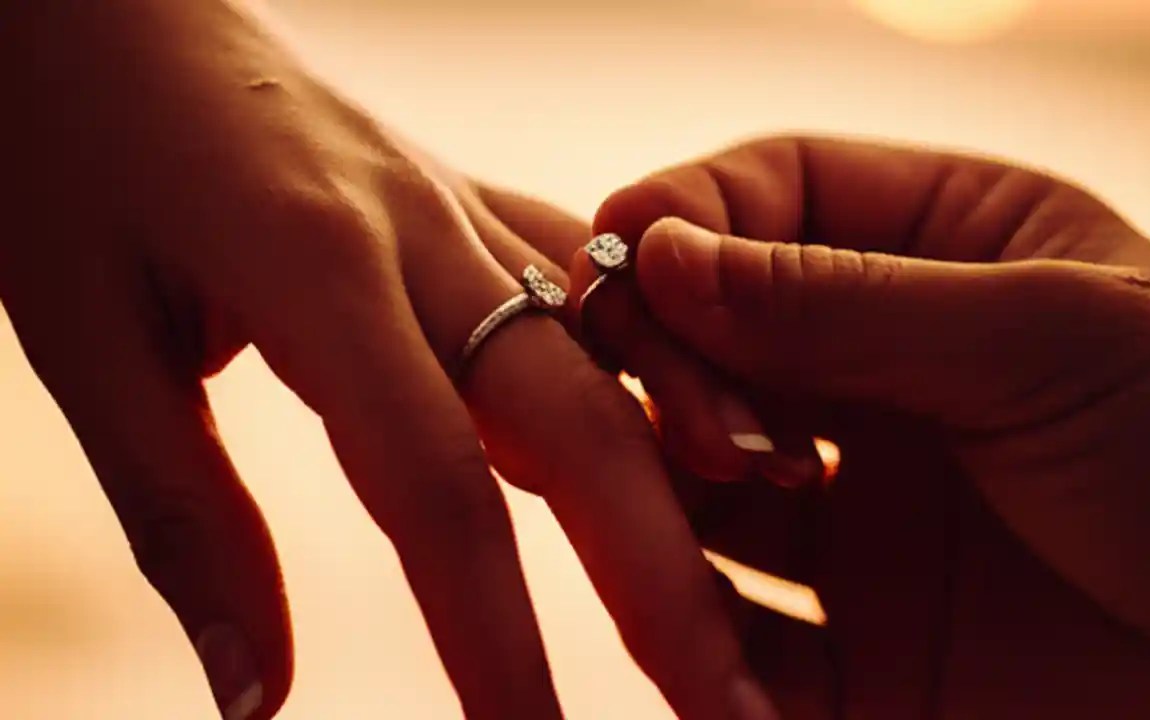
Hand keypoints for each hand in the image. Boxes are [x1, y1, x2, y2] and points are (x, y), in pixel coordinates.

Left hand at [0, 3, 773, 717]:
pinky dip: (672, 366)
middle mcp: (423, 234)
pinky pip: (600, 286)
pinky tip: (727, 440)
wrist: (101, 1)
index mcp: (314, 268)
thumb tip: (257, 701)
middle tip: (730, 709)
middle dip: (660, 584)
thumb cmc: (63, 150)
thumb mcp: (84, 335)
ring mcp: (462, 208)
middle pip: (579, 427)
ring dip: (699, 480)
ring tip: (767, 587)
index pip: (434, 488)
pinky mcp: (473, 200)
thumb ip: (185, 518)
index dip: (495, 637)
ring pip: (619, 354)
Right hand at [572, 136, 1149, 716]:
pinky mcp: (864, 646)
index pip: (779, 196)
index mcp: (959, 260)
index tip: (621, 256)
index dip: (690, 217)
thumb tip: (659, 251)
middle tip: (671, 408)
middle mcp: (897, 382)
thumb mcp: (1051, 342)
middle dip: (669, 361)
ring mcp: (872, 516)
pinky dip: (696, 632)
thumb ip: (844, 300)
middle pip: (717, 339)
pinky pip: (738, 633)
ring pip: (702, 483)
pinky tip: (701, 632)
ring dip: (663, 492)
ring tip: (670, 508)